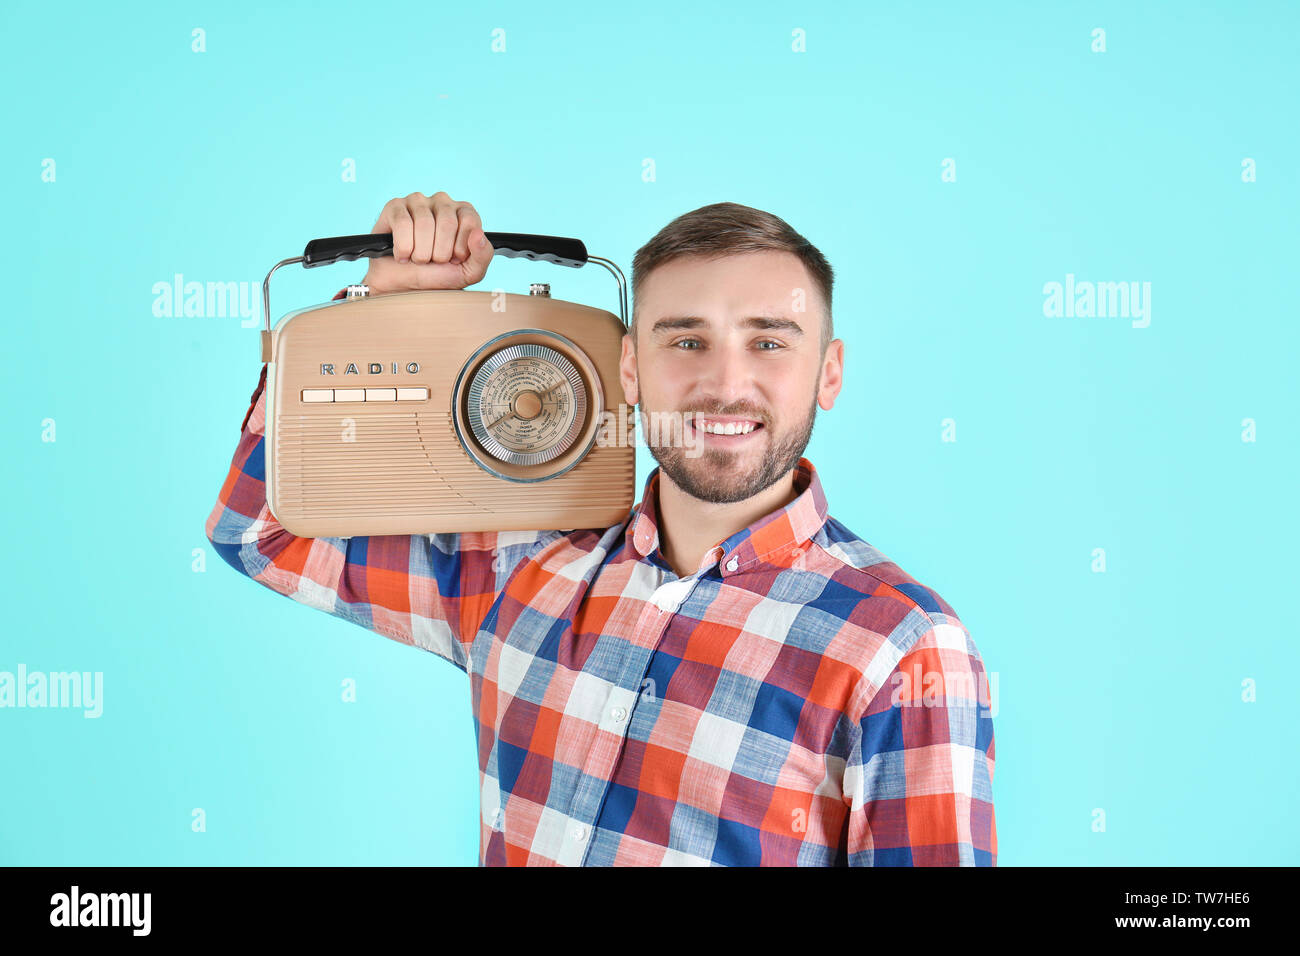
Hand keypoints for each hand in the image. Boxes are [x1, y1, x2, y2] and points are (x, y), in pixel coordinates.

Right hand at [360, 191, 493, 294]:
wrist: (405, 287)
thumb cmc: (437, 275)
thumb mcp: (469, 272)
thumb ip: (483, 255)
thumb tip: (478, 234)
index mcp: (464, 213)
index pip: (469, 220)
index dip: (460, 246)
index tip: (454, 259)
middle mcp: (443, 202)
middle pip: (447, 222)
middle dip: (440, 252)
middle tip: (434, 260)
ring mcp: (418, 201)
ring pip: (424, 223)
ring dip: (421, 252)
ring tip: (418, 259)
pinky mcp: (395, 207)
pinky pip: (402, 224)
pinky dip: (403, 247)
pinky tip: (403, 255)